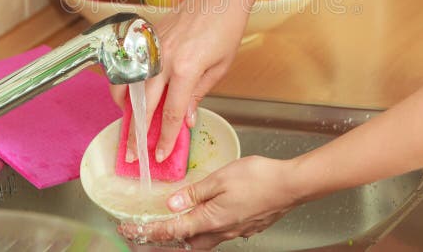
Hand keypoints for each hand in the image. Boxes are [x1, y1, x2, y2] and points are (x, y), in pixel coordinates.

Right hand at [109, 0, 250, 161]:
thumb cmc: (225, 28)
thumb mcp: (219, 68)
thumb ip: (198, 95)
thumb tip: (185, 120)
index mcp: (185, 69)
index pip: (170, 113)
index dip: (164, 137)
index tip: (160, 155)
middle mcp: (162, 58)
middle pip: (143, 104)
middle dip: (137, 133)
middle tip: (131, 154)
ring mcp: (150, 46)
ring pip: (127, 85)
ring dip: (124, 108)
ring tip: (125, 125)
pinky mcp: (145, 37)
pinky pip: (127, 66)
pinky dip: (123, 84)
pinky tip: (127, 96)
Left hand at [119, 156, 299, 249]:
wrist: (292, 185)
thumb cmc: (259, 177)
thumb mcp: (220, 178)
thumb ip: (194, 192)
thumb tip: (171, 205)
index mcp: (210, 220)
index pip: (172, 231)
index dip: (148, 232)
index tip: (129, 231)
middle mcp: (221, 232)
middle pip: (185, 244)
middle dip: (163, 242)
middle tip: (145, 234)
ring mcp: (235, 232)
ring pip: (202, 242)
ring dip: (184, 238)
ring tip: (171, 228)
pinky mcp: (245, 227)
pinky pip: (218, 235)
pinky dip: (203, 232)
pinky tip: (204, 219)